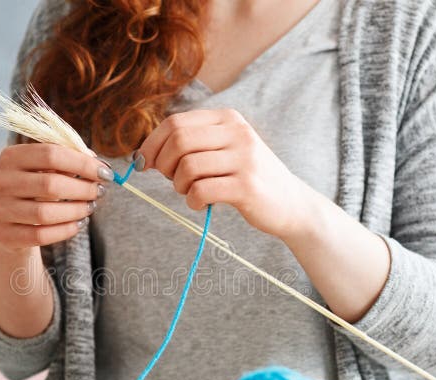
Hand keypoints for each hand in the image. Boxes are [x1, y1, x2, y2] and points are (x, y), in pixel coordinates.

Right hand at [0, 143, 113, 252]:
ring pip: (45, 213)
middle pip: (50, 184)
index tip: (105, 173)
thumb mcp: (45, 169)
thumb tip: (98, 165)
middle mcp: (0, 181)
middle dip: (82, 188)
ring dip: (75, 210)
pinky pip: (41, 235)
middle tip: (100, 191)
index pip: (51, 154)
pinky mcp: (5, 235)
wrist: (9, 221)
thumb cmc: (34, 189)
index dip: (82, 163)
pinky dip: (65, 230)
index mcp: (11, 157)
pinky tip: (78, 224)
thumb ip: (68, 161)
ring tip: (90, 207)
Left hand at [136, 109, 312, 239]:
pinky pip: (201, 191)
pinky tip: (202, 204)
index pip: (175, 122)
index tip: (144, 162)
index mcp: (228, 119)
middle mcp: (237, 133)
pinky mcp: (247, 186)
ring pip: (187, 167)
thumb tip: (145, 154)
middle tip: (172, 179)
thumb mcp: (225, 150)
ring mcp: (244, 159)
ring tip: (190, 192)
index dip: (152, 143)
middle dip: (164, 164)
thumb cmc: (248, 178)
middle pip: (178, 140)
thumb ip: (192, 145)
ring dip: (179, 185)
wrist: (291, 204)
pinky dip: (193, 201)